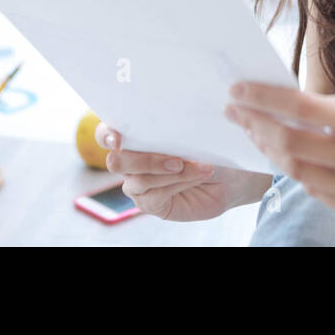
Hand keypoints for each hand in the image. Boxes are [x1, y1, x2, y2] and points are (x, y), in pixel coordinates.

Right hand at [94, 122, 267, 221]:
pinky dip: (179, 183)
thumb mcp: (189, 134)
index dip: (105, 135)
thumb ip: (169, 132)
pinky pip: (155, 195)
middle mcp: (129, 162)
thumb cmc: (206, 146)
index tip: (119, 137)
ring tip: (201, 166)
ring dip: (172, 172)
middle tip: (175, 159)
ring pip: (139, 180)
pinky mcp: (151, 204)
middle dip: (144, 159)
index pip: (104, 135)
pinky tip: (198, 175)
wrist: (230, 173)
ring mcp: (138, 185)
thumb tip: (162, 130)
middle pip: (116, 162)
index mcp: (132, 138)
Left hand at [224, 82, 334, 222]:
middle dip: (256, 126)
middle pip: (292, 146)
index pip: (301, 108)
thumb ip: (322, 107)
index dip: (264, 99)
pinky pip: (316, 192)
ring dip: (269, 151)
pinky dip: (297, 172)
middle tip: (237, 112)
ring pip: (298, 173)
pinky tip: (286, 156)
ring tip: (255, 132)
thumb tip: (273, 105)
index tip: (237, 90)